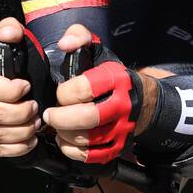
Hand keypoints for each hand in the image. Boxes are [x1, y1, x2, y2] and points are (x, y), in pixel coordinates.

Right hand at [0, 17, 42, 158]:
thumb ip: (13, 31)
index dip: (12, 91)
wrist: (21, 87)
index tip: (27, 87)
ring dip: (20, 132)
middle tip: (35, 108)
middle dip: (20, 114)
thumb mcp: (20, 44)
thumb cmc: (21, 66)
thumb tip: (7, 32)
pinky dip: (13, 148)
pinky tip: (27, 140)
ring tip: (35, 124)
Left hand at [42, 24, 144, 164]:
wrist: (143, 100)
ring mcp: (122, 129)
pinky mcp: (119, 146)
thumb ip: (79, 36)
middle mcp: (123, 105)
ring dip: (64, 134)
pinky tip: (66, 140)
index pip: (83, 89)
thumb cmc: (111, 75)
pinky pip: (91, 156)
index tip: (59, 94)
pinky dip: (72, 150)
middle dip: (60, 118)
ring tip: (57, 126)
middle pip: (86, 118)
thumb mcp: (97, 49)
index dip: (64, 94)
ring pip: (87, 140)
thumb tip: (65, 44)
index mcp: (116, 79)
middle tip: (50, 115)